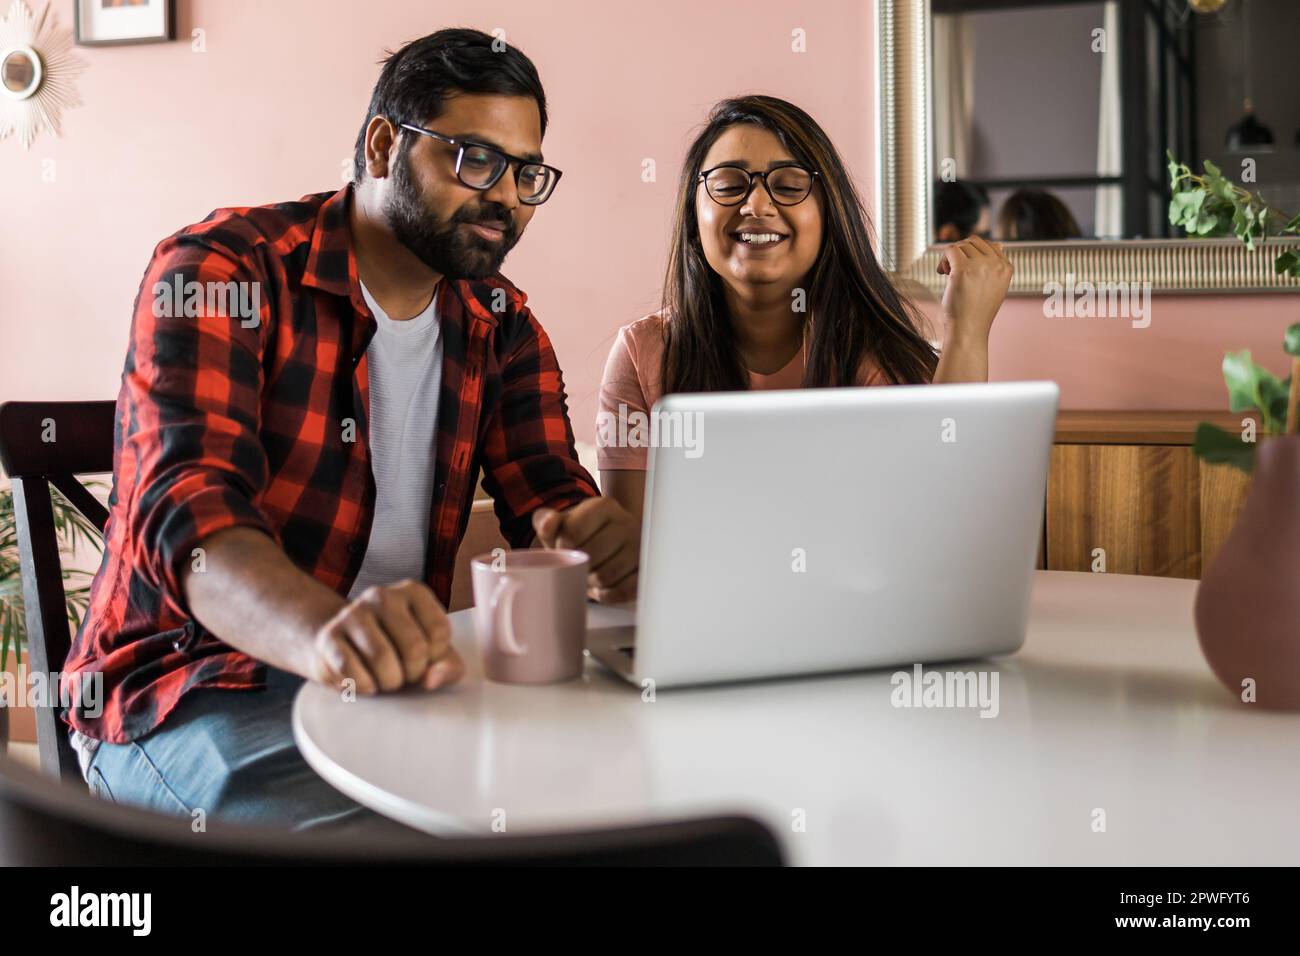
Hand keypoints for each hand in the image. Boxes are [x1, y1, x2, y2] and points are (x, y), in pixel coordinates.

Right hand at [306, 579, 464, 694]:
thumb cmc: (398, 650)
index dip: (435, 657)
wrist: (344, 646)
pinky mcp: (328, 636)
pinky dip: (363, 686)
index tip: (423, 657)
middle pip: (415, 648)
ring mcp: (353, 613)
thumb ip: (449, 667)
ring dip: (389, 682)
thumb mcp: (433, 655)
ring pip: (382, 659)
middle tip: (403, 673)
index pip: (440, 632)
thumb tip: (432, 679)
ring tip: (385, 678)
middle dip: (412, 674)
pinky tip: (365, 681)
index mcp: (413, 592)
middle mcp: (382, 596)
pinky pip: (351, 670)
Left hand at [532, 497, 639, 602]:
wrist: (612, 541)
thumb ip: (546, 521)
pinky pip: (621, 592)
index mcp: (604, 506)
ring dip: (590, 582)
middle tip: (575, 565)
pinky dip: (606, 595)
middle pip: (590, 556)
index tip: (562, 549)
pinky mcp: (645, 571)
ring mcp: (640, 548)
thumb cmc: (582, 533)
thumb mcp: (561, 524)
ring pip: (605, 577)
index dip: (561, 547)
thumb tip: (548, 523)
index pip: (574, 532)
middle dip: (576, 566)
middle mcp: (627, 523)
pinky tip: (601, 586)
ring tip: (588, 574)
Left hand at [936, 235, 1011, 340]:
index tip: (965, 269)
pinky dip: (943, 259)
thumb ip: (996, 265)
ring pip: (961, 245)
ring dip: (950, 257)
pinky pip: (950, 250)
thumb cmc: (977, 311)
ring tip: (946, 273)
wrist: (968, 330)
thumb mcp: (994, 286)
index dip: (972, 254)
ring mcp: (980, 266)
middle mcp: (996, 264)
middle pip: (973, 241)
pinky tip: (942, 272)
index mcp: (1006, 268)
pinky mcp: (963, 269)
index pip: (989, 244)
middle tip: (952, 269)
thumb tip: (999, 243)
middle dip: (961, 252)